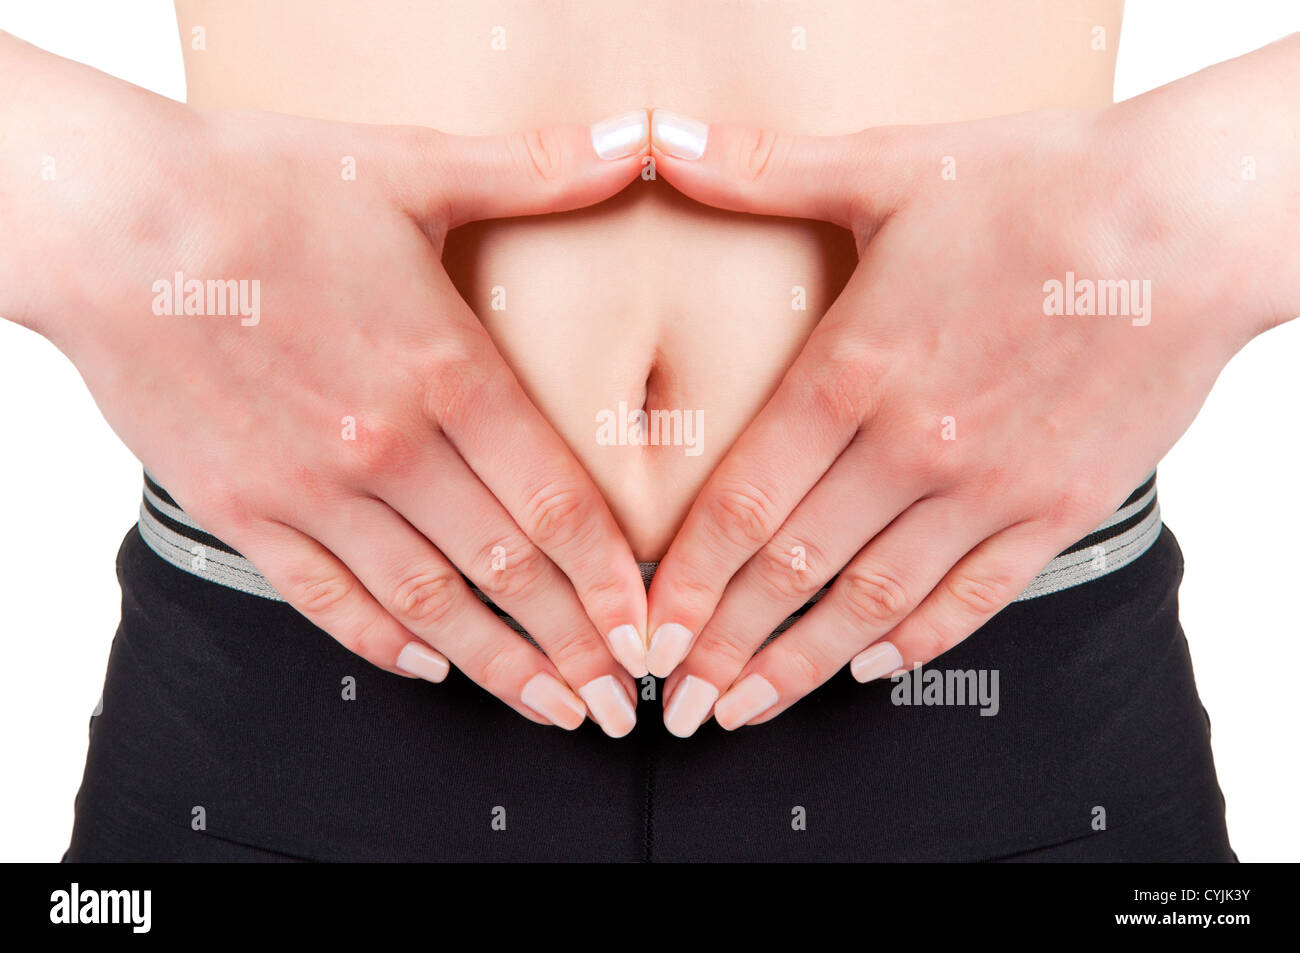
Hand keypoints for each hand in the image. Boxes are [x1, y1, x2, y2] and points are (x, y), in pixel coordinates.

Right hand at [1, 36, 654, 734]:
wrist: (107, 221)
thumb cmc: (256, 187)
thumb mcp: (405, 166)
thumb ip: (529, 170)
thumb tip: (626, 143)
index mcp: (442, 370)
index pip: (554, 504)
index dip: (610, 579)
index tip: (643, 629)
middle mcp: (386, 447)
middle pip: (505, 571)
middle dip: (572, 643)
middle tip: (614, 698)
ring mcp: (310, 489)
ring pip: (425, 603)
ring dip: (495, 663)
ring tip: (547, 704)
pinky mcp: (243, 510)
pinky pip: (326, 598)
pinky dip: (382, 639)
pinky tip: (426, 666)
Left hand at [644, 59, 1298, 736]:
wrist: (1192, 221)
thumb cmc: (1043, 187)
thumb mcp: (894, 167)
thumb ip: (768, 171)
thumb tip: (668, 142)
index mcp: (856, 371)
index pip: (744, 504)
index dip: (689, 582)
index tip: (650, 634)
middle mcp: (912, 446)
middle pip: (794, 570)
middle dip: (725, 644)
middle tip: (678, 701)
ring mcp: (988, 489)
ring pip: (874, 603)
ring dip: (803, 665)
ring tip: (748, 708)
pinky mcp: (1057, 510)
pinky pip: (974, 597)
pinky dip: (918, 640)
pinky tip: (873, 668)